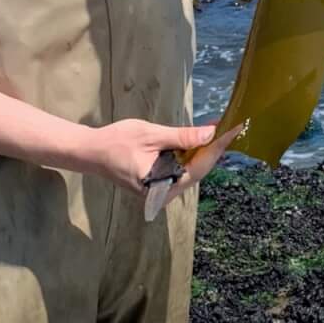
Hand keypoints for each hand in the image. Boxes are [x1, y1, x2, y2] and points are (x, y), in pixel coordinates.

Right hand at [85, 118, 238, 199]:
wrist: (91, 152)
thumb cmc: (117, 142)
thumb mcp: (151, 135)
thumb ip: (181, 137)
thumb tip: (209, 134)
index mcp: (163, 185)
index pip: (199, 167)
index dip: (217, 148)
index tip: (233, 131)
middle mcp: (164, 193)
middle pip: (198, 171)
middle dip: (213, 149)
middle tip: (229, 128)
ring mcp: (161, 191)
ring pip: (190, 171)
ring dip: (203, 152)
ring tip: (218, 133)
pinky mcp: (158, 185)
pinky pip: (180, 170)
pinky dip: (190, 155)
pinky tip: (198, 142)